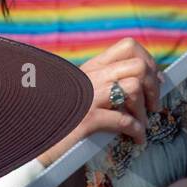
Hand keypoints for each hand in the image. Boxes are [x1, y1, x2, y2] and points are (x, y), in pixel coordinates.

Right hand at [38, 37, 161, 165]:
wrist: (32, 138)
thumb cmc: (57, 121)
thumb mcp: (78, 95)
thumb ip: (101, 87)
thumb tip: (135, 88)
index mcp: (91, 68)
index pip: (129, 46)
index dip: (149, 62)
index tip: (154, 82)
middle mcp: (91, 78)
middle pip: (138, 66)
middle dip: (153, 87)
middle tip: (153, 107)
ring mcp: (89, 98)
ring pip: (134, 89)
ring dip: (144, 111)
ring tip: (142, 126)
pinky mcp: (88, 121)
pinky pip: (123, 120)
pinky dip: (136, 131)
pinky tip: (137, 140)